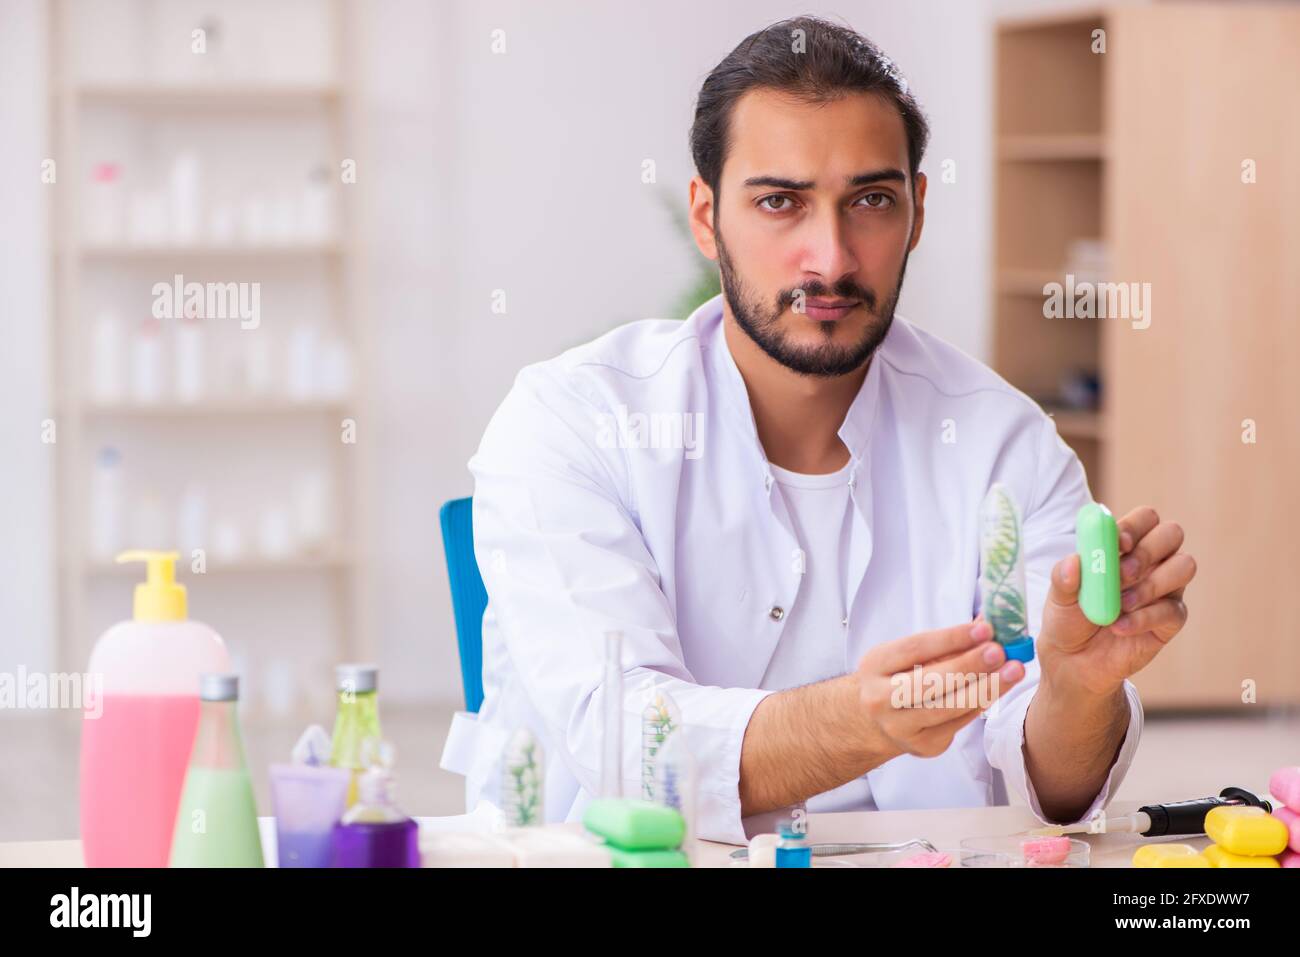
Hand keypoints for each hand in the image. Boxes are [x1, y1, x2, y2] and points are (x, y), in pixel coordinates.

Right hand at [855, 619, 1024, 759]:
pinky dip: (982, 703)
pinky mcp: (923, 746)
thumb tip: (985, 622)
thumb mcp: (907, 655)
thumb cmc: (898, 677)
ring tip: (1013, 670)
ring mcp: (900, 727)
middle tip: (1001, 651)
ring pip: (948, 707)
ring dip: (986, 687)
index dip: (951, 638)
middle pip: (931, 681)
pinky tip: (999, 688)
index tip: (984, 628)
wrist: (875, 722)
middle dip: (971, 665)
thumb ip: (944, 642)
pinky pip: (959, 723)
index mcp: (874, 666)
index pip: (915, 648)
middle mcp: (880, 699)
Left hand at [1038, 506, 1196, 698]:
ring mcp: (1164, 589)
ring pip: (1184, 566)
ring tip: (1119, 604)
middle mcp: (1150, 562)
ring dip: (1152, 584)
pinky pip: (1174, 610)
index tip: (1117, 543)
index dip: (1134, 526)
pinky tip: (1119, 627)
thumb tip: (1073, 562)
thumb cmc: (1068, 617)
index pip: (1145, 518)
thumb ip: (1064, 576)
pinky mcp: (1170, 620)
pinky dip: (1144, 618)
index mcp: (1124, 546)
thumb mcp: (1058, 596)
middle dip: (1148, 551)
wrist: (1073, 660)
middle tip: (1122, 573)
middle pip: (1172, 534)